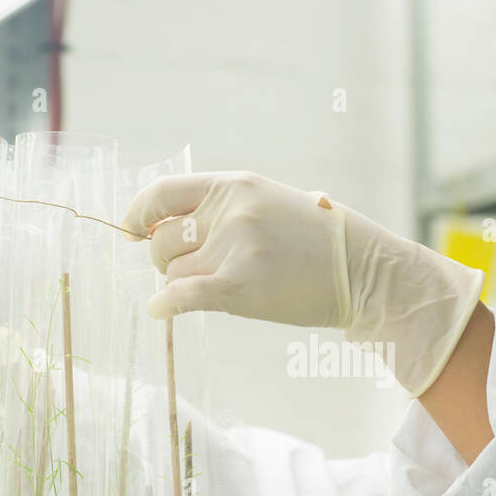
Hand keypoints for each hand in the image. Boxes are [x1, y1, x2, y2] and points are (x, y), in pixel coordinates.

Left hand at [120, 170, 483, 395]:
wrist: (367, 271)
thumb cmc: (321, 245)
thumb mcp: (271, 205)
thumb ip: (225, 212)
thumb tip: (170, 232)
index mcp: (235, 185)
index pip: (163, 193)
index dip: (137, 214)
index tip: (129, 231)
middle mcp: (230, 211)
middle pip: (162, 242)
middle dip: (166, 262)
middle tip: (194, 275)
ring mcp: (235, 246)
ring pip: (174, 273)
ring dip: (185, 286)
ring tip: (224, 288)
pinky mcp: (241, 285)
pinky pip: (184, 294)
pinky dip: (166, 304)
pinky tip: (161, 311)